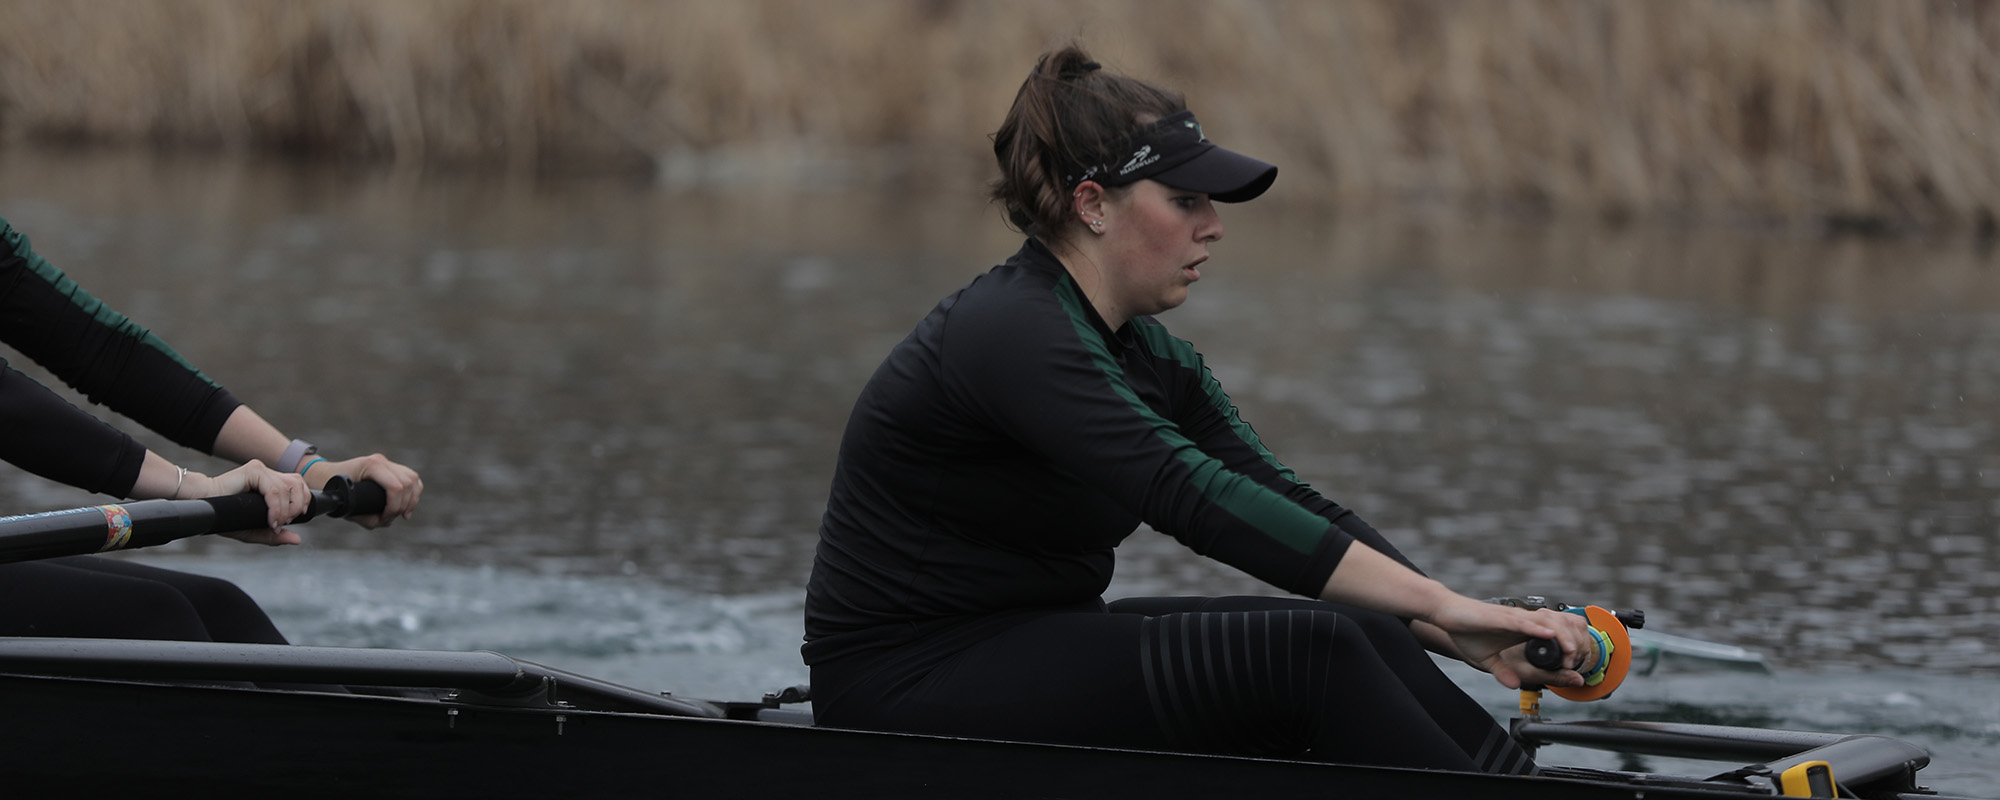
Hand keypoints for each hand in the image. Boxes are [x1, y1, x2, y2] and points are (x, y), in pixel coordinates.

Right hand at [195, 460, 311, 544]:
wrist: (202, 507)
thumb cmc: (225, 516)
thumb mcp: (254, 530)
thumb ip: (274, 536)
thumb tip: (298, 540)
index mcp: (271, 482)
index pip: (298, 485)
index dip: (301, 502)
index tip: (291, 520)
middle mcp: (268, 473)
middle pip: (297, 484)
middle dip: (297, 506)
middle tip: (283, 523)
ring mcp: (260, 470)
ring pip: (287, 488)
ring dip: (286, 510)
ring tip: (275, 524)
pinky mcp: (253, 470)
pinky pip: (274, 490)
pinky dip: (277, 507)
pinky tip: (271, 520)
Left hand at [307, 453, 421, 528]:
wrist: (324, 476)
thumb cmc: (332, 490)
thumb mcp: (345, 506)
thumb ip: (366, 518)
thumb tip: (386, 522)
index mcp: (370, 465)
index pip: (396, 487)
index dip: (395, 507)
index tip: (385, 519)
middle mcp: (381, 461)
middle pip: (408, 483)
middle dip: (403, 505)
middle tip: (392, 518)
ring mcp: (387, 462)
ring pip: (413, 479)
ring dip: (412, 499)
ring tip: (404, 514)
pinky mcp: (390, 467)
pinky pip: (411, 478)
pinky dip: (413, 492)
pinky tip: (408, 505)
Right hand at [1429, 599, 1592, 689]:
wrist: (1446, 614)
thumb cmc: (1465, 631)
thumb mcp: (1486, 659)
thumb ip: (1502, 672)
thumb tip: (1513, 685)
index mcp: (1523, 631)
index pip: (1554, 637)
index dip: (1568, 650)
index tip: (1574, 667)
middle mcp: (1522, 622)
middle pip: (1558, 627)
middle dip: (1573, 644)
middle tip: (1576, 664)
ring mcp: (1513, 618)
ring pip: (1545, 624)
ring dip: (1561, 637)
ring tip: (1573, 652)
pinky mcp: (1501, 617)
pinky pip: (1523, 622)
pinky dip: (1538, 628)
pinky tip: (1549, 634)